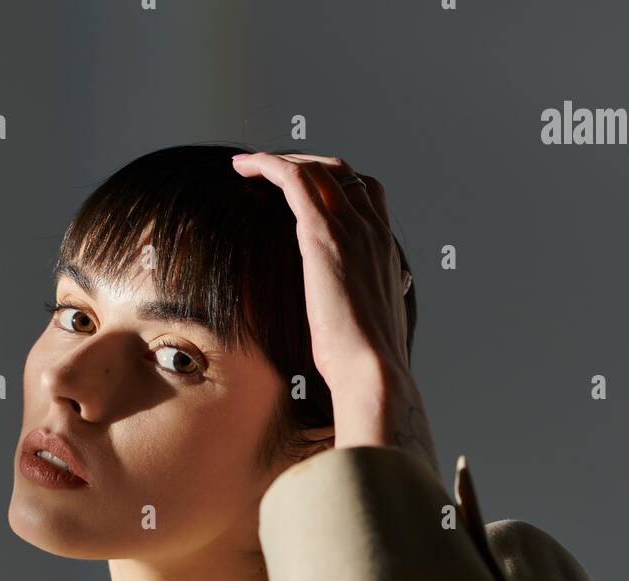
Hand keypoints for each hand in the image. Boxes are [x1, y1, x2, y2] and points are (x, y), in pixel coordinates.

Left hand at [231, 150, 437, 467]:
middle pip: (342, 173)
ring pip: (317, 170)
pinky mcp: (323, 235)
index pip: (366, 196)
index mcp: (386, 252)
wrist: (374, 371)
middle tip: (276, 175)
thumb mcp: (369, 331)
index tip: (309, 194)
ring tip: (253, 167)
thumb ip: (362, 314)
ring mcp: (351, 229)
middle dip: (309, 166)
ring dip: (283, 161)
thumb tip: (354, 325)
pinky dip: (268, 164)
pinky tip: (243, 166)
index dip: (336, 186)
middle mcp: (372, 231)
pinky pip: (294, 179)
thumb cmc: (368, 366)